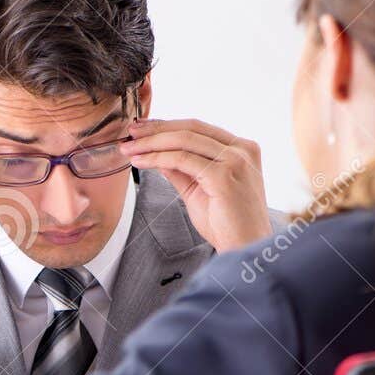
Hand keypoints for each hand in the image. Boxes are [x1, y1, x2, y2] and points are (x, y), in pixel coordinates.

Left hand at [121, 119, 272, 250]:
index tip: (143, 129)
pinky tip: (141, 162)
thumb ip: (181, 171)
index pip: (198, 128)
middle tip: (131, 132)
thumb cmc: (226, 224)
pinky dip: (157, 158)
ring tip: (129, 149)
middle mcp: (241, 149)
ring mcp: (235, 161)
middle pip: (190, 129)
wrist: (244, 248)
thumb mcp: (198, 190)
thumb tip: (158, 155)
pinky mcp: (223, 175)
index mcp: (240, 149)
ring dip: (151, 143)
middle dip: (156, 129)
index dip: (167, 126)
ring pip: (184, 141)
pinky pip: (182, 160)